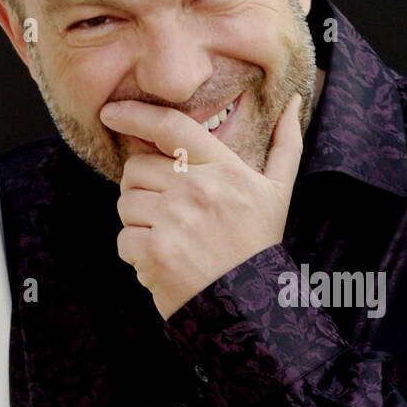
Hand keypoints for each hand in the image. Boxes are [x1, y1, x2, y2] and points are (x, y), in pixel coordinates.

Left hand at [102, 92, 302, 318]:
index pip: (171, 128)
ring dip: (138, 221)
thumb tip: (295, 100)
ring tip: (170, 237)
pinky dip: (136, 252)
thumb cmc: (258, 245)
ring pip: (125, 203)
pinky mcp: (156, 252)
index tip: (111, 113)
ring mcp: (175, 221)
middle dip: (141, 187)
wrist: (251, 306)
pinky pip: (123, 239)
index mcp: (226, 170)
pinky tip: (163, 260)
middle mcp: (199, 190)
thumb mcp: (278, 191)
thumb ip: (286, 143)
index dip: (136, 115)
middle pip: (136, 168)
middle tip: (166, 210)